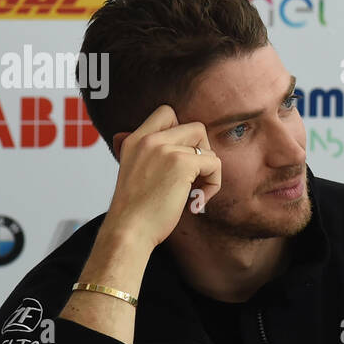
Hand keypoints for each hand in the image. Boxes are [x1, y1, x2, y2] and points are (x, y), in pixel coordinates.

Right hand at [101, 104, 222, 253]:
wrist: (128, 230)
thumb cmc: (135, 211)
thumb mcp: (135, 173)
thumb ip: (149, 157)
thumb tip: (181, 156)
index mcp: (135, 140)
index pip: (167, 113)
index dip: (183, 133)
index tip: (180, 159)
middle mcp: (150, 139)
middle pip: (196, 128)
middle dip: (202, 153)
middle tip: (193, 178)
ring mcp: (165, 149)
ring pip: (208, 147)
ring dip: (209, 171)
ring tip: (195, 193)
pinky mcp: (182, 163)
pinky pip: (215, 164)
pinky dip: (213, 184)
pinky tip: (197, 201)